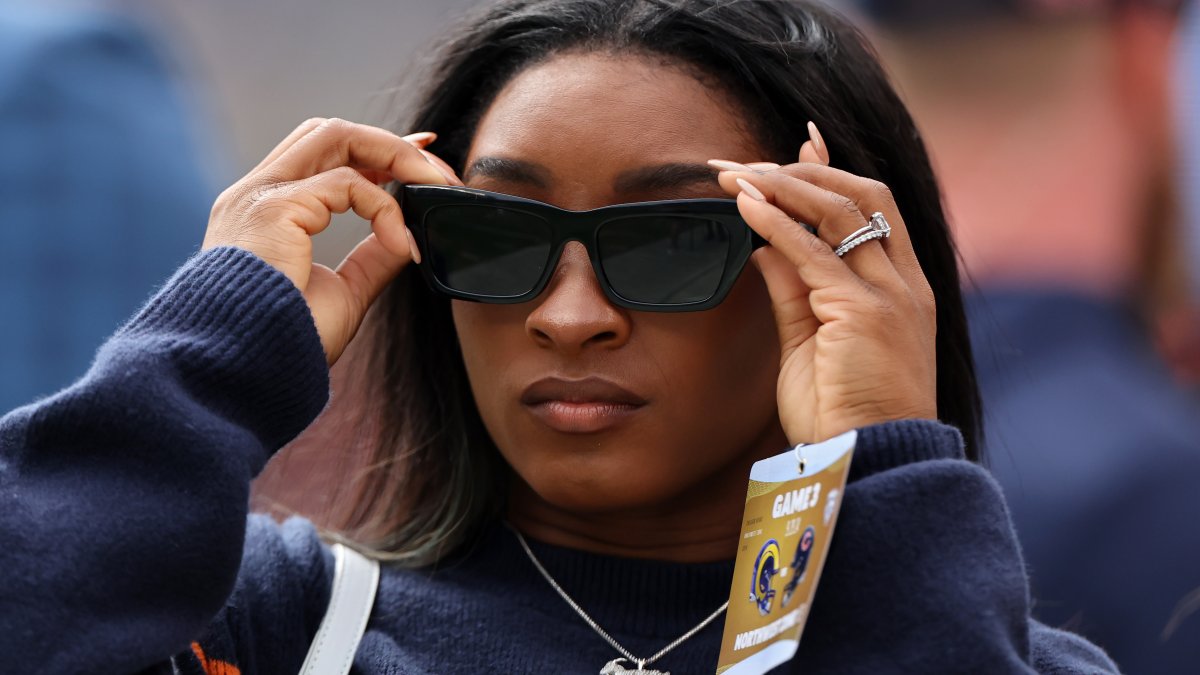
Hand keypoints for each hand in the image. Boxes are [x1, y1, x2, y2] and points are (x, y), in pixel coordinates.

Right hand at [203, 118, 461, 364]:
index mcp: (268, 212)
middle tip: (437, 173)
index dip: (375, 149)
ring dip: (395, 156)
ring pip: (336, 136)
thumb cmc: (283, 342)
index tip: (423, 152)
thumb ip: (371, 260)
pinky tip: (400, 244)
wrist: (248, 370)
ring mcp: (262, 195)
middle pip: (330, 132)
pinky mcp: (275, 207)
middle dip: (390, 144)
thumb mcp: (342, 293)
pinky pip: (348, 184)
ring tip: (434, 188)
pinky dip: (384, 209)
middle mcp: (258, 194)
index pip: (322, 153)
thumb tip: (407, 240)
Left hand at [709, 126, 937, 443]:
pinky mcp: (863, 313)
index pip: (874, 207)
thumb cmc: (841, 414)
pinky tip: (744, 205)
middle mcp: (904, 283)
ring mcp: (889, 295)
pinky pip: (812, 253)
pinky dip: (775, 223)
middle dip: (800, 171)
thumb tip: (763, 240)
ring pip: (837, 212)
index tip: (797, 144)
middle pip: (860, 195)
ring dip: (781, 186)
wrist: (866, 462)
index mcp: (903, 289)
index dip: (833, 172)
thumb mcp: (812, 339)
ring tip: (733, 174)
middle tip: (742, 165)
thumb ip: (794, 287)